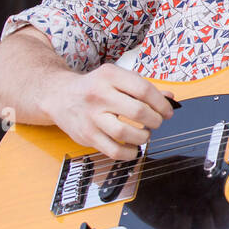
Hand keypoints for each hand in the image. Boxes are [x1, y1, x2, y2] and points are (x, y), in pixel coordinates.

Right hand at [41, 63, 175, 159]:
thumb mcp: (116, 78)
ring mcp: (90, 116)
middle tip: (157, 122)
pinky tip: (133, 148)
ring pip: (125, 132)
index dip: (161, 103)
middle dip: (155, 120)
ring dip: (143, 137)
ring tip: (145, 134)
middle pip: (137, 111)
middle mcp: (98, 95)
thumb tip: (169, 97)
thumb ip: (143, 87)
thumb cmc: (93, 87)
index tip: (167, 111)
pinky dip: (129, 153)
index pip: (143, 90)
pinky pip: (113, 150)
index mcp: (109, 75)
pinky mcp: (86, 135)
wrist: (58, 96)